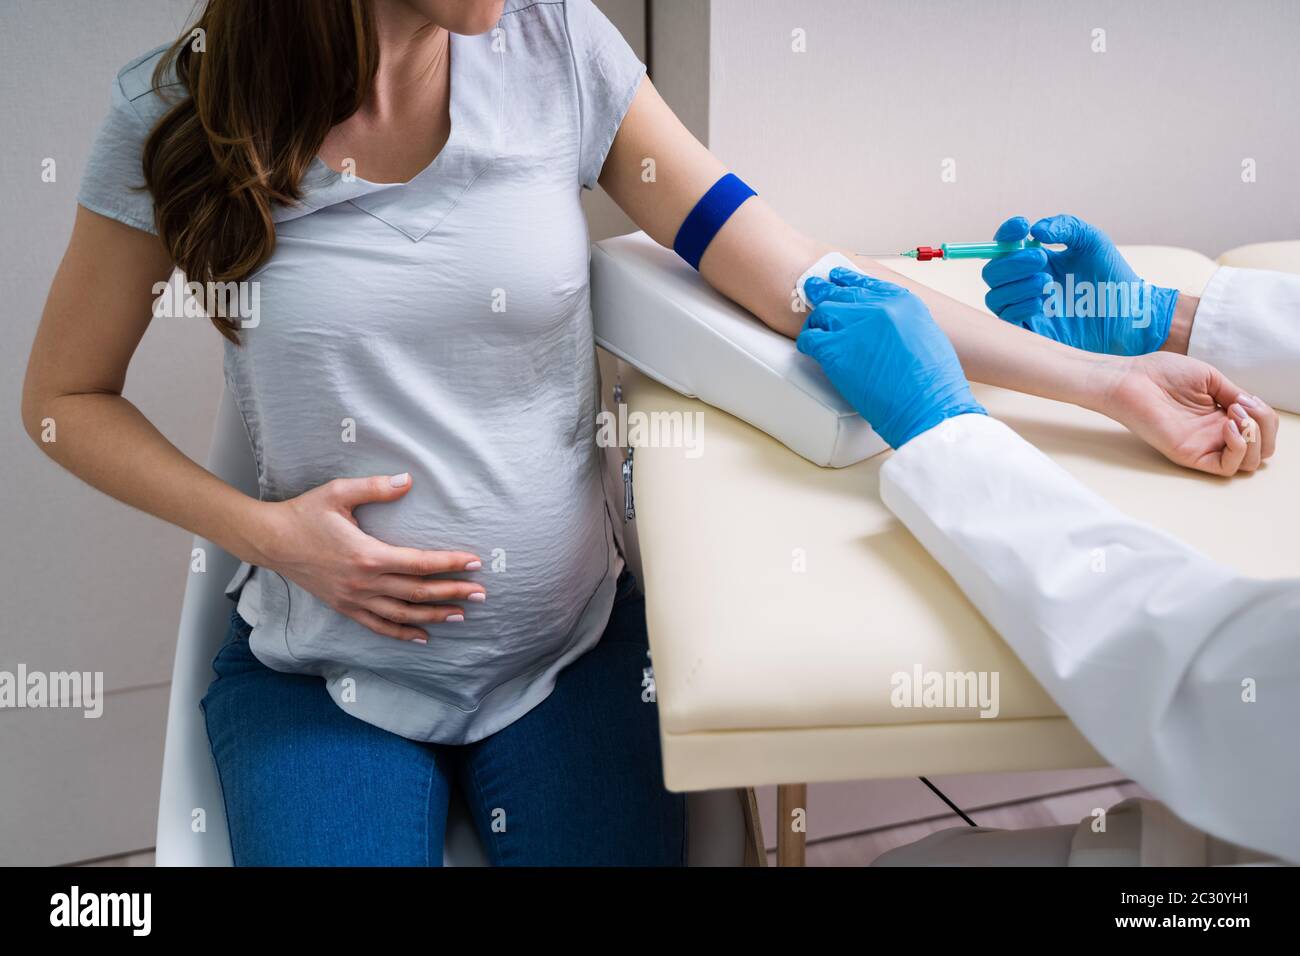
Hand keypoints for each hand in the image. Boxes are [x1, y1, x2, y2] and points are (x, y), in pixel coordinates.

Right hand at [251, 473, 485, 641]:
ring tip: (461, 615)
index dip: (450, 563)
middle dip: (453, 593)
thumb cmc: (305, 513)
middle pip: (418, 592)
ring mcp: (353, 599)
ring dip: (433, 615)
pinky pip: (378, 626)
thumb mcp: (338, 492)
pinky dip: (401, 632)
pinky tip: (422, 635)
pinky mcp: (344, 607)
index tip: (475, 563)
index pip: (420, 562)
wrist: (270, 540)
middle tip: (481, 594)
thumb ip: (376, 487)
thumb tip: (408, 479)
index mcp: (367, 555)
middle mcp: (363, 582)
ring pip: (402, 613)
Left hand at [798, 268, 986, 447]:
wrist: (928, 406)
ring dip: (816, 321)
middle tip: (811, 288)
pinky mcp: (836, 349)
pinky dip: (807, 342)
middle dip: (823, 292)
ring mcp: (855, 325)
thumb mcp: (927, 336)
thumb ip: (903, 323)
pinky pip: (810, 338)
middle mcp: (878, 308)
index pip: (868, 283)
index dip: (848, 280)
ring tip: (813, 330)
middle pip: (841, 294)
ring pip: (822, 312)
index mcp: (903, 303)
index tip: (836, 277)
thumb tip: (885, 327)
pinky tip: (809, 349)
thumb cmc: (933, 383)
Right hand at [982, 214, 1178, 354]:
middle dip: (1011, 262)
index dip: (1006, 233)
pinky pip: (1006, 318)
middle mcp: (1026, 283)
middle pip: (993, 271)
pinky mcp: (1031, 331)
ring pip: (994, 295)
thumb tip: (1034, 231)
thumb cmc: (1112, 277)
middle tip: (1040, 259)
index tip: (1022, 226)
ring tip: (1047, 282)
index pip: (1006, 245)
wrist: (1129, 314)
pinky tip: (1043, 302)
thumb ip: (1065, 227)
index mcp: (1037, 260)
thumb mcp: (1091, 241)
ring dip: (1016, 285)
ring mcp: (1026, 307)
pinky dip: (1019, 305)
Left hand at [1101, 351, 1278, 475]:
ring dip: (1253, 437)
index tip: (1246, 399)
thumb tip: (1253, 409)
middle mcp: (1216, 434)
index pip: (1262, 429)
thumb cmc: (1162, 374)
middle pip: (1261, 449)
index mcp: (1222, 415)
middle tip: (1241, 409)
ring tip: (1233, 416)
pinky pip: (1226, 467)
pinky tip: (1226, 426)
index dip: (1265, 416)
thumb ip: (1235, 395)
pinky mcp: (1189, 454)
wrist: (1131, 378)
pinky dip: (1238, 448)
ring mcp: (1204, 446)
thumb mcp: (1211, 378)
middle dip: (1265, 428)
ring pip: (1249, 463)